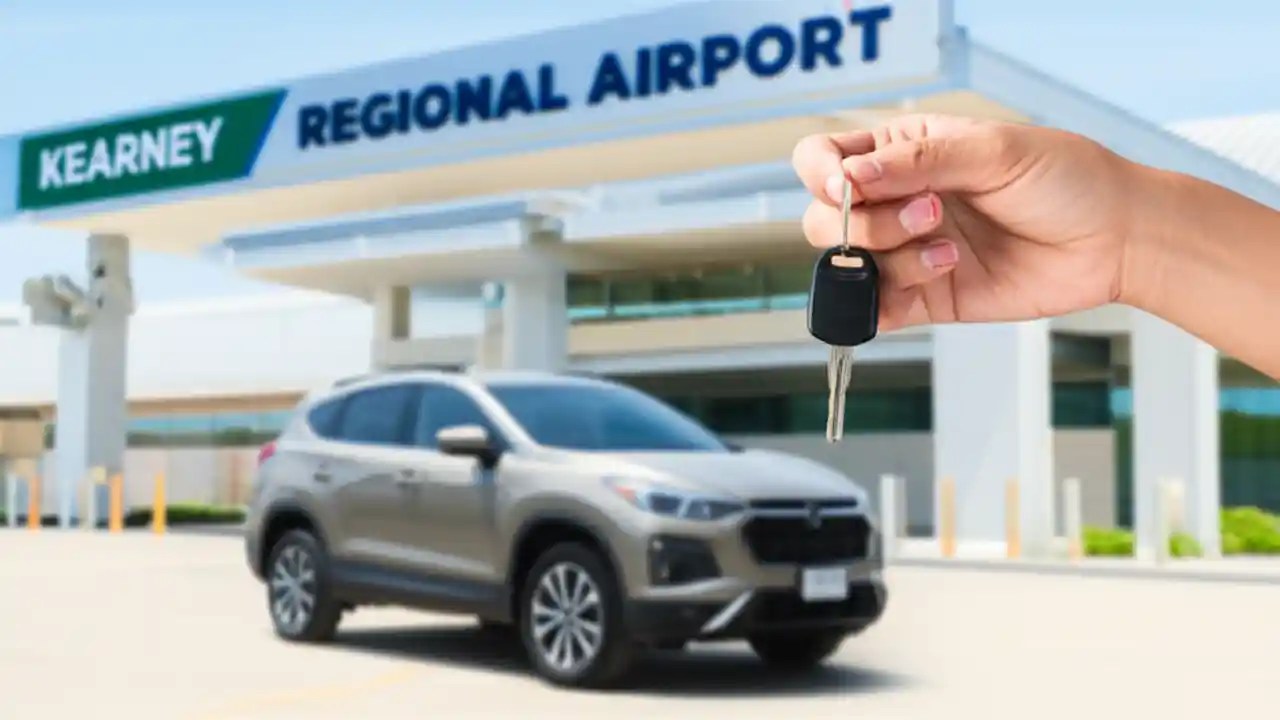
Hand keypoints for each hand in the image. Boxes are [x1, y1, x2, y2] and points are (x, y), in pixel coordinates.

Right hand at [792, 114, 1142, 330]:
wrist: (1114, 239)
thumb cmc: (1065, 179)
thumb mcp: (993, 152)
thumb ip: (917, 163)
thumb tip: (850, 176)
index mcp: (902, 151)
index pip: (822, 158)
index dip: (821, 173)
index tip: (847, 187)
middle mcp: (895, 201)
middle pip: (822, 218)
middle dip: (866, 223)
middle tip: (931, 214)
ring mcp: (906, 251)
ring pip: (846, 265)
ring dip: (890, 256)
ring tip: (949, 249)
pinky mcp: (925, 298)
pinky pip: (876, 308)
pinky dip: (887, 302)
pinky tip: (939, 275)